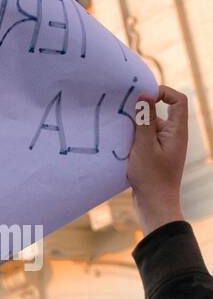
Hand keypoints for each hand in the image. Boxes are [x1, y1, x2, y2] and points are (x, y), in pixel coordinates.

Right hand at [127, 87, 187, 236]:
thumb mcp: (143, 146)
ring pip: (147, 125)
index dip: (162, 92)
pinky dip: (132, 138)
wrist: (155, 206)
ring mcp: (163, 145)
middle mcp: (172, 136)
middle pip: (159, 111)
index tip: (142, 97)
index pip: (178, 100)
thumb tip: (145, 95)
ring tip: (121, 136)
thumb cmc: (152, 178)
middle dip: (140, 112)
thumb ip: (144, 120)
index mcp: (176, 131)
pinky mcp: (154, 154)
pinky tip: (120, 146)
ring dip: (133, 127)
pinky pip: (143, 138)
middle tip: (122, 116)